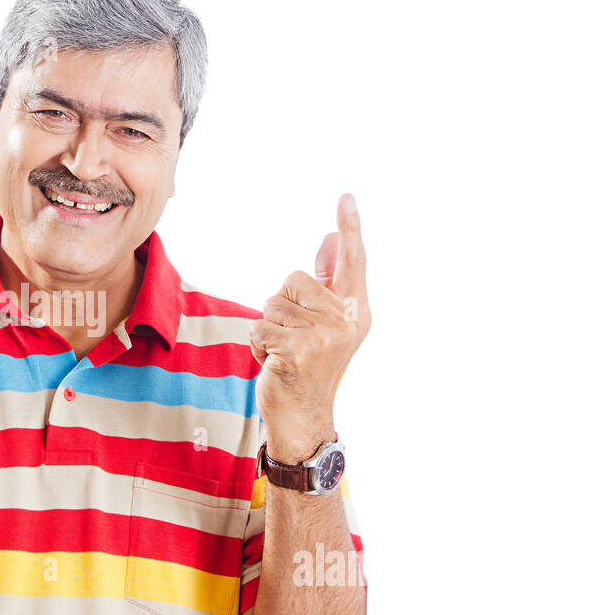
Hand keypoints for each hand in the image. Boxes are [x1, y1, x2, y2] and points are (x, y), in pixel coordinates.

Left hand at [250, 193, 370, 461]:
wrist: (302, 417)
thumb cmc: (309, 367)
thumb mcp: (323, 325)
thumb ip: (328, 283)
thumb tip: (330, 239)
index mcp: (357, 311)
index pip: (353, 261)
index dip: (350, 228)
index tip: (346, 196)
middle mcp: (347, 321)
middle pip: (292, 281)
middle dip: (281, 308)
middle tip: (294, 341)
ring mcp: (325, 337)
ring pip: (271, 305)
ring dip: (268, 329)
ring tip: (285, 354)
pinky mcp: (298, 351)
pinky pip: (258, 327)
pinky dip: (257, 346)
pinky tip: (274, 365)